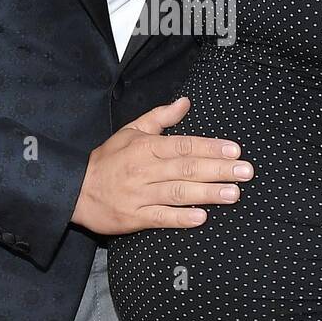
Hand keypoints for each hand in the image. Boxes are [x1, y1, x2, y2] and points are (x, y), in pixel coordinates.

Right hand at [71, 96, 253, 234]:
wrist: (76, 189)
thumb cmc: (108, 159)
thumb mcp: (131, 131)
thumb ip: (160, 117)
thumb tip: (185, 102)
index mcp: (145, 147)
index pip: (183, 145)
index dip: (209, 147)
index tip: (233, 150)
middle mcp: (144, 170)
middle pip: (186, 168)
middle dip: (218, 170)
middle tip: (245, 172)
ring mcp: (139, 195)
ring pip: (177, 192)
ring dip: (207, 193)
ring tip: (233, 194)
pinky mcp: (134, 218)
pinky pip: (160, 218)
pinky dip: (180, 218)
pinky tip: (200, 217)